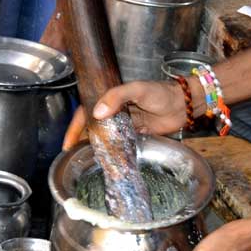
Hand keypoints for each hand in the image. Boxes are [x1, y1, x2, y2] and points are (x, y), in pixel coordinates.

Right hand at [60, 79, 193, 150]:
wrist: (183, 104)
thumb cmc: (161, 92)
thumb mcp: (137, 89)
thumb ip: (117, 96)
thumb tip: (98, 112)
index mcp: (112, 98)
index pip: (86, 112)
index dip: (75, 127)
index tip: (68, 143)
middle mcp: (115, 111)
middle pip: (93, 127)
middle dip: (82, 140)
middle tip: (74, 156)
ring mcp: (125, 124)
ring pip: (105, 137)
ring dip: (97, 148)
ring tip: (86, 162)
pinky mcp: (135, 135)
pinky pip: (120, 144)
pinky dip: (113, 152)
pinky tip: (108, 161)